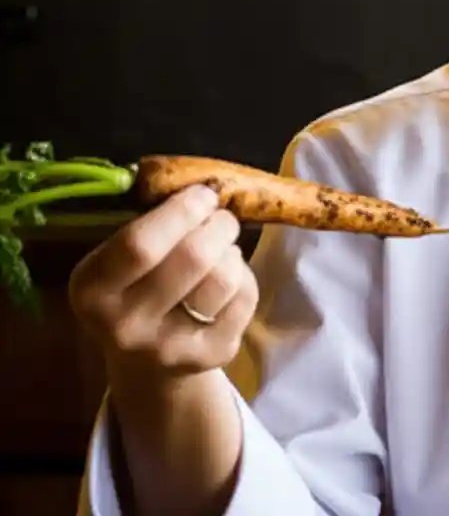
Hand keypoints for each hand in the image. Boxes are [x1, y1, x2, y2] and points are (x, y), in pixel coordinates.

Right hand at [68, 184, 257, 383]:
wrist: (145, 367)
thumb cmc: (133, 294)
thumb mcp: (116, 265)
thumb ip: (147, 230)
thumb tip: (201, 192)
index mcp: (92, 290)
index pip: (141, 244)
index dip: (181, 211)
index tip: (202, 194)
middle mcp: (126, 324)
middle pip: (191, 257)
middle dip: (218, 225)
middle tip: (222, 218)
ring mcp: (170, 346)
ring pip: (223, 278)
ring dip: (232, 252)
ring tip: (222, 250)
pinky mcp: (212, 356)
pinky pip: (245, 298)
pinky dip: (244, 277)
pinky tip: (228, 280)